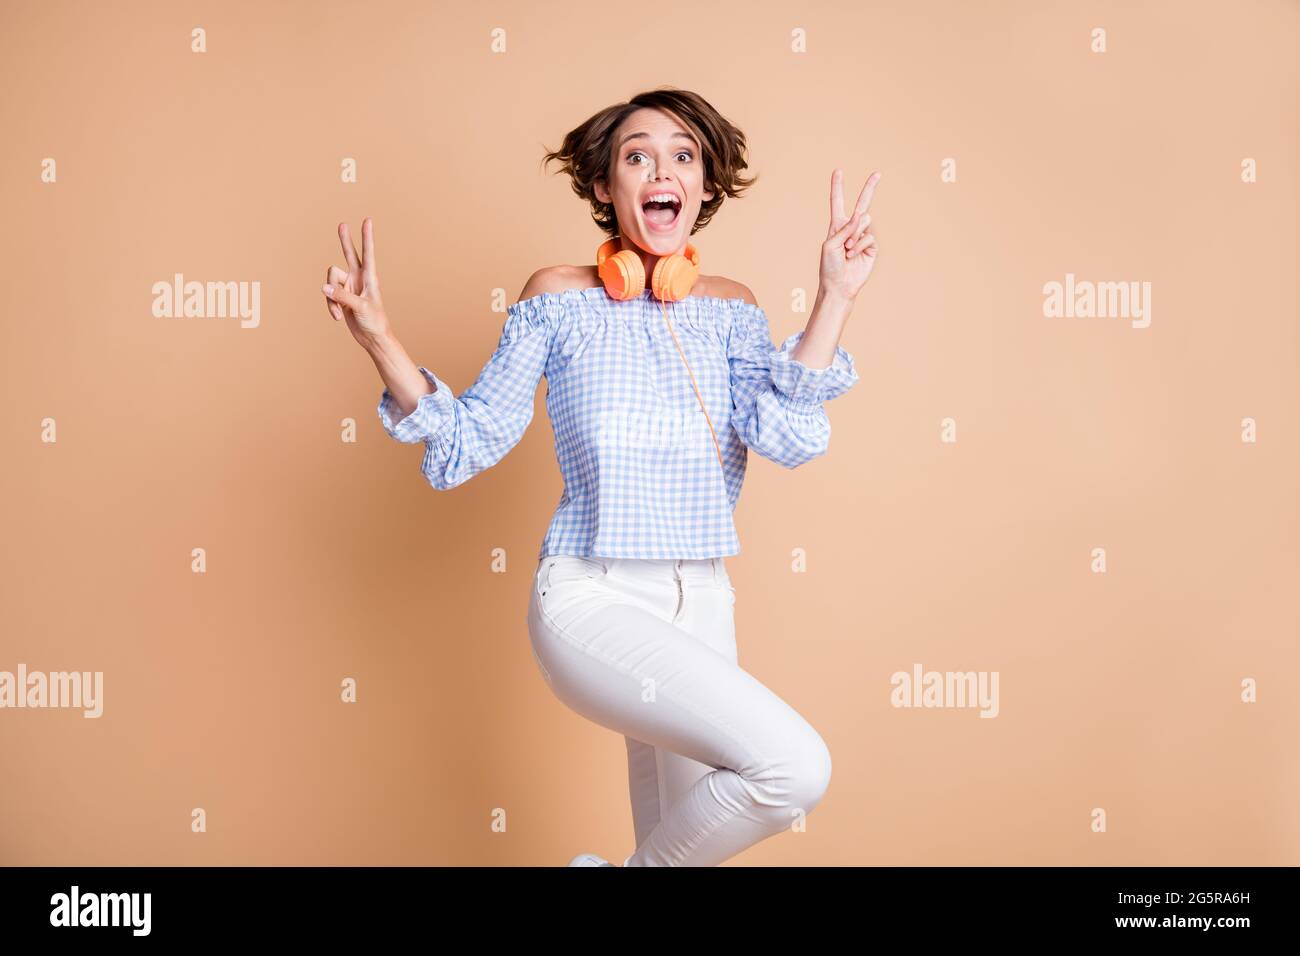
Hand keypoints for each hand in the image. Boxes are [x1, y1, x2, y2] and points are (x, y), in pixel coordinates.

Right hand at [323, 218, 391, 347]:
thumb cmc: (374, 322)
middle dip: (345, 240)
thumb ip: (342, 295)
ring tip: (339, 311)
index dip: (367, 237)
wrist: (372, 338)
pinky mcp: (340, 297)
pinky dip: (330, 305)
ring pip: (330, 280)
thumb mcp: (361, 307)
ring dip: (331, 296)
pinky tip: (337, 317)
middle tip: (342, 224)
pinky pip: (328, 294)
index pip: (368, 253)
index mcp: (370, 278)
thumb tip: (324, 287)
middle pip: (349, 254)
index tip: (367, 221)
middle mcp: (358, 279)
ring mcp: (348, 287)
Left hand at [819, 169, 879, 302]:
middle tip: (877, 173)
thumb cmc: (829, 266)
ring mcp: (862, 237)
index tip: (838, 171)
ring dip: (854, 235)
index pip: (837, 202)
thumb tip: (861, 215)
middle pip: (863, 203)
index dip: (837, 187)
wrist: (839, 285)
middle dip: (870, 188)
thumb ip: (845, 228)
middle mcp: (851, 228)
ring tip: (847, 250)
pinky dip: (860, 245)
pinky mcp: (872, 247)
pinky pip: (869, 236)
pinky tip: (853, 255)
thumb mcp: (830, 244)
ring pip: (865, 221)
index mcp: (837, 225)